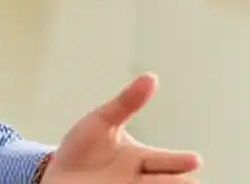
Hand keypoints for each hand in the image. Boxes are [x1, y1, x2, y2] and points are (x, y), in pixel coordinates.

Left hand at [44, 73, 201, 182]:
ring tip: (169, 183)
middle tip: (191, 183)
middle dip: (178, 183)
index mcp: (141, 159)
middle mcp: (139, 180)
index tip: (194, 160)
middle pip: (168, 182)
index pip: (169, 160)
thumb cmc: (82, 148)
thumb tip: (152, 77)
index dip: (182, 161)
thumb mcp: (102, 121)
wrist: (56, 176)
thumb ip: (127, 103)